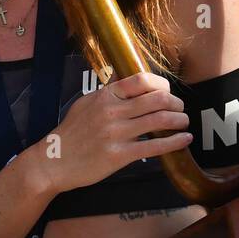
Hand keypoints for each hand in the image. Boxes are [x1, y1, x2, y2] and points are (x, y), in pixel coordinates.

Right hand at [36, 72, 192, 194]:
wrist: (54, 161)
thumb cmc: (71, 133)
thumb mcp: (85, 104)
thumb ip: (108, 91)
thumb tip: (125, 76)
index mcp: (104, 96)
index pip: (141, 80)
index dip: (162, 85)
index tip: (167, 92)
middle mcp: (111, 111)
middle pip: (157, 99)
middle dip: (176, 103)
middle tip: (180, 109)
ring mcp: (116, 134)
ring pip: (160, 120)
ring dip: (180, 120)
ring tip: (184, 123)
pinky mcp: (119, 156)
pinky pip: (155, 146)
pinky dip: (176, 142)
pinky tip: (184, 140)